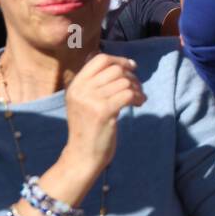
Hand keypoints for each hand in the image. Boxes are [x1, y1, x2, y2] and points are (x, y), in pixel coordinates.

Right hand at [59, 54, 144, 178]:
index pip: (100, 59)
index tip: (132, 67)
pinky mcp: (102, 112)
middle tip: (137, 89)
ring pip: (124, 81)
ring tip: (138, 99)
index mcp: (75, 85)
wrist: (82, 156)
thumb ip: (96, 84)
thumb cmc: (89, 128)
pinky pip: (128, 94)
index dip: (119, 60)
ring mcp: (90, 101)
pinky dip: (138, 97)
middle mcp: (80, 90)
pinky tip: (139, 104)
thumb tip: (121, 63)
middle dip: (132, 76)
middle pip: (115, 69)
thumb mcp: (84, 102)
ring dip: (137, 88)